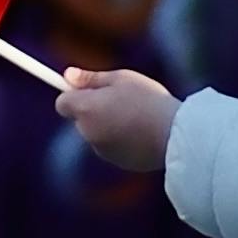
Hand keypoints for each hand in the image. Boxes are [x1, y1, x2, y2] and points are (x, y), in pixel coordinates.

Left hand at [57, 66, 178, 171]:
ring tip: (138, 116)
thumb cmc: (149, 100)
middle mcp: (88, 133)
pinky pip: (113, 148)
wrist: (175, 135)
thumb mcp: (122, 79)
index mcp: (86, 109)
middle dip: (94, 110)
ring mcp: (102, 151)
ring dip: (109, 126)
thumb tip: (67, 75)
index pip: (62, 103)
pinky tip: (143, 132)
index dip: (73, 95)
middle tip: (121, 99)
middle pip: (81, 119)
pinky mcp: (118, 162)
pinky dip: (122, 140)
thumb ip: (91, 78)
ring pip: (98, 134)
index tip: (88, 89)